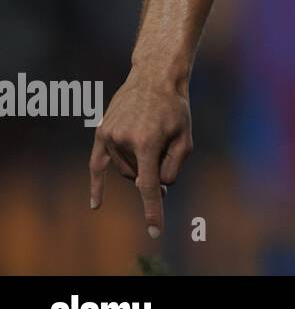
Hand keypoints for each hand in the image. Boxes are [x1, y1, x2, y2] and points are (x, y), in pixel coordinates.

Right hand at [89, 69, 192, 238]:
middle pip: (140, 176)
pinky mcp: (101, 132)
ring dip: (140, 164)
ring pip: (125, 170)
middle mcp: (122, 141)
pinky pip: (96, 165)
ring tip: (152, 136)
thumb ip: (173, 167)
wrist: (153, 78)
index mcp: (146, 142)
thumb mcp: (185, 137)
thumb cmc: (174, 108)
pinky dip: (97, 185)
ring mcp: (108, 137)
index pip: (148, 186)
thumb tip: (157, 188)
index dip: (152, 209)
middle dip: (154, 171)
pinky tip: (96, 205)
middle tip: (166, 150)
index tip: (155, 230)